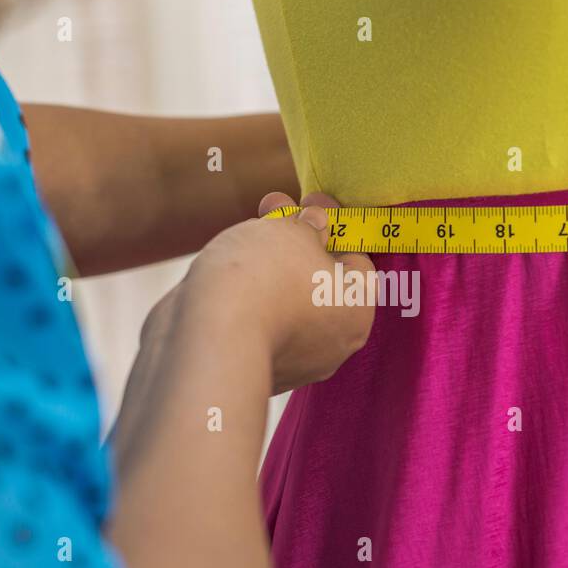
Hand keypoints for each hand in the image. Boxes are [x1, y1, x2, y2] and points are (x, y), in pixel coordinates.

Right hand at [170, 191, 376, 394]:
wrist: (210, 334)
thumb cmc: (264, 277)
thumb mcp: (295, 231)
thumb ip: (311, 225)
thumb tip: (316, 223)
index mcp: (358, 311)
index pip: (357, 261)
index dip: (334, 223)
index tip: (309, 201)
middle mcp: (334, 344)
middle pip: (322, 279)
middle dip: (299, 239)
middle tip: (277, 208)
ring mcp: (296, 362)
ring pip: (291, 300)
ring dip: (275, 265)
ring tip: (252, 230)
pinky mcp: (259, 366)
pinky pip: (264, 321)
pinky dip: (255, 295)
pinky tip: (237, 269)